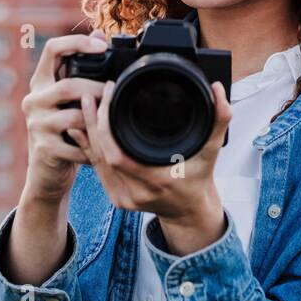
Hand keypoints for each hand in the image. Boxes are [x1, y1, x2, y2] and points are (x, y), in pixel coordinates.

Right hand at [18, 30, 108, 204]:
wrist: (47, 172)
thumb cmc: (64, 130)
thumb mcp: (69, 98)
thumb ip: (80, 69)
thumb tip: (98, 33)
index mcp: (41, 82)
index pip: (52, 49)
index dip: (77, 42)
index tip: (102, 46)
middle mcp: (33, 100)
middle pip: (67, 85)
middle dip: (96, 89)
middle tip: (114, 94)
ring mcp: (36, 125)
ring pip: (74, 116)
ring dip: (97, 120)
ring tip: (110, 122)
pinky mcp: (44, 148)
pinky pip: (77, 144)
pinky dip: (93, 146)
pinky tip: (102, 147)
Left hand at [70, 79, 233, 253]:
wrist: (190, 211)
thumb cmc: (199, 177)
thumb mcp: (212, 149)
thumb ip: (219, 119)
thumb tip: (218, 89)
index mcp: (157, 180)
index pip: (118, 152)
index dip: (107, 122)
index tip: (110, 93)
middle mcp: (137, 192)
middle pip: (102, 154)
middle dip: (94, 121)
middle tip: (93, 94)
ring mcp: (123, 198)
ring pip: (95, 161)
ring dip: (88, 131)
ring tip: (85, 103)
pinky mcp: (116, 198)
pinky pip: (96, 170)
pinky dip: (88, 147)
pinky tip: (81, 128)